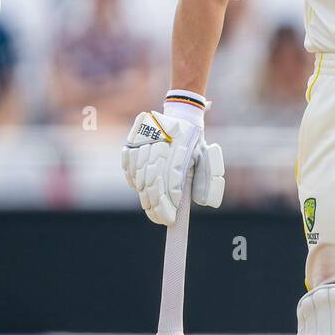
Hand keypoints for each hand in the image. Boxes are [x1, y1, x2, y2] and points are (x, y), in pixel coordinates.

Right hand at [122, 105, 224, 225]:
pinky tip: (140, 190)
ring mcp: (145, 142)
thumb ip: (205, 179)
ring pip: (139, 175)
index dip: (168, 202)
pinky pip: (128, 165)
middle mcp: (161, 145)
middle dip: (156, 206)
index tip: (170, 218)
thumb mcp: (205, 158)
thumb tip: (202, 202)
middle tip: (161, 220)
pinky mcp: (133, 140)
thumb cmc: (195, 141)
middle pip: (153, 182)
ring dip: (144, 197)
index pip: (172, 181)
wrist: (181, 114)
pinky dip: (132, 179)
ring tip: (151, 211)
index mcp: (182, 148)